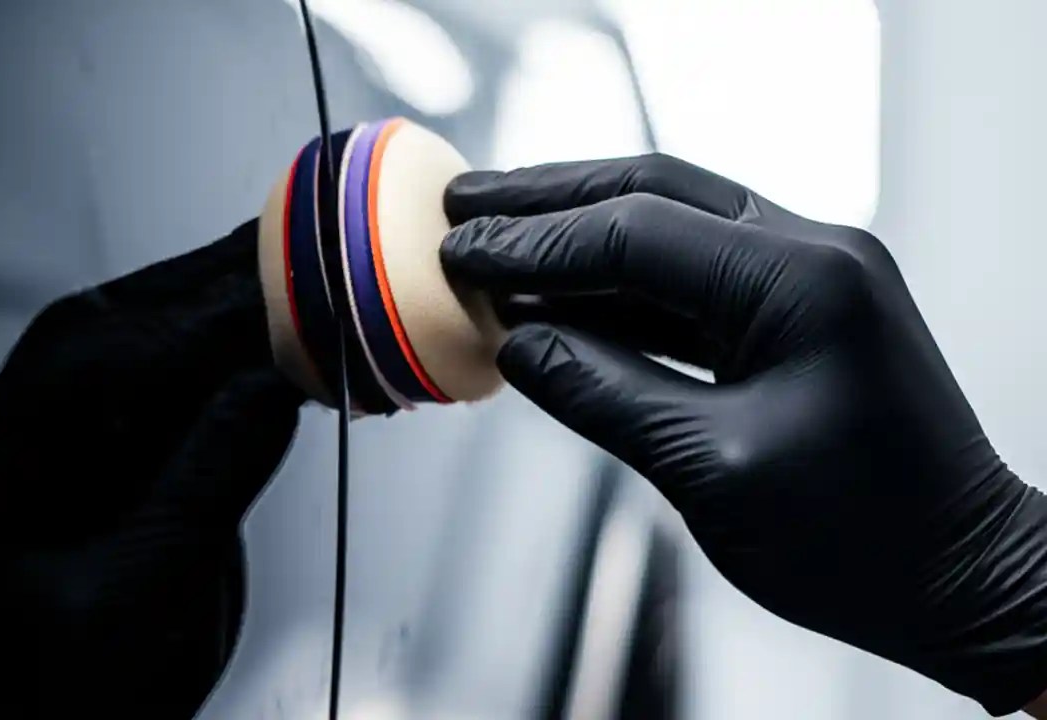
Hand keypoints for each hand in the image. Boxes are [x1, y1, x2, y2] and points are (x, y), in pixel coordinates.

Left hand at [0, 220, 302, 717]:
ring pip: (140, 342)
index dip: (184, 333)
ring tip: (299, 280)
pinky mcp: (118, 454)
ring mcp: (63, 444)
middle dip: (201, 293)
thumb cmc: (72, 703)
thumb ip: (201, 491)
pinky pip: (175, 384)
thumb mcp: (140, 607)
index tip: (268, 306)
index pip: (84, 368)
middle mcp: (12, 443)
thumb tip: (267, 388)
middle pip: (105, 329)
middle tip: (289, 255)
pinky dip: (234, 357)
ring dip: (220, 310)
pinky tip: (285, 340)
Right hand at [442, 155, 1046, 715]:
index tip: (461, 253)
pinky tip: (561, 293)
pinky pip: (694, 274)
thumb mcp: (712, 474)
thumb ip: (606, 395)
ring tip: (495, 233)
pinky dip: (622, 282)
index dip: (536, 244)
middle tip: (464, 202)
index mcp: (804, 282)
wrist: (960, 579)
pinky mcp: (800, 308)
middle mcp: (815, 253)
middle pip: (655, 193)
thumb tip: (518, 345)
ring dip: (581, 232)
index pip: (638, 233)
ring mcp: (812, 275)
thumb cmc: (862, 542)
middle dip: (550, 200)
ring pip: (672, 222)